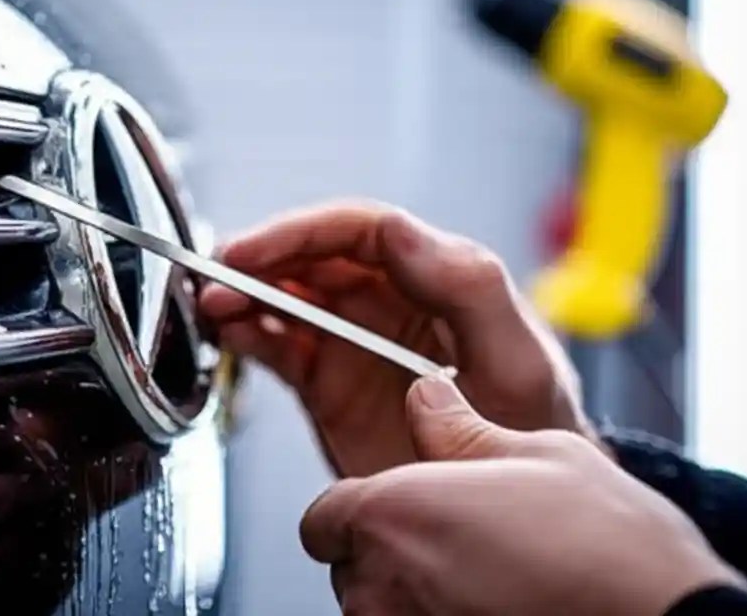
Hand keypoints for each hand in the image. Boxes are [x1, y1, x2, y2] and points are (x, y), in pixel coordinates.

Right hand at [199, 201, 597, 476]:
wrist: (508, 515)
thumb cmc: (533, 435)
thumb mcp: (517, 364)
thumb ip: (468, 290)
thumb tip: (398, 231)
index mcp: (439, 282)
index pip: (361, 232)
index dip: (301, 232)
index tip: (256, 251)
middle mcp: (392, 302)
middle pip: (313, 257)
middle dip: (262, 259)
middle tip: (219, 274)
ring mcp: (357, 341)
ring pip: (288, 296)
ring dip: (247, 293)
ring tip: (213, 305)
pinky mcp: (330, 382)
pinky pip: (279, 345)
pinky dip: (248, 335)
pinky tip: (228, 333)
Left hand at [299, 377, 743, 615]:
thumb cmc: (605, 546)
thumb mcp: (536, 453)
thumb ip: (458, 430)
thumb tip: (425, 398)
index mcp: (391, 510)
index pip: (324, 515)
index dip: (361, 510)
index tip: (400, 507)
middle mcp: (379, 579)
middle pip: (349, 563)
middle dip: (388, 549)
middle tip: (457, 539)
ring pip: (376, 605)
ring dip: (409, 590)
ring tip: (482, 575)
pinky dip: (431, 615)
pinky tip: (488, 603)